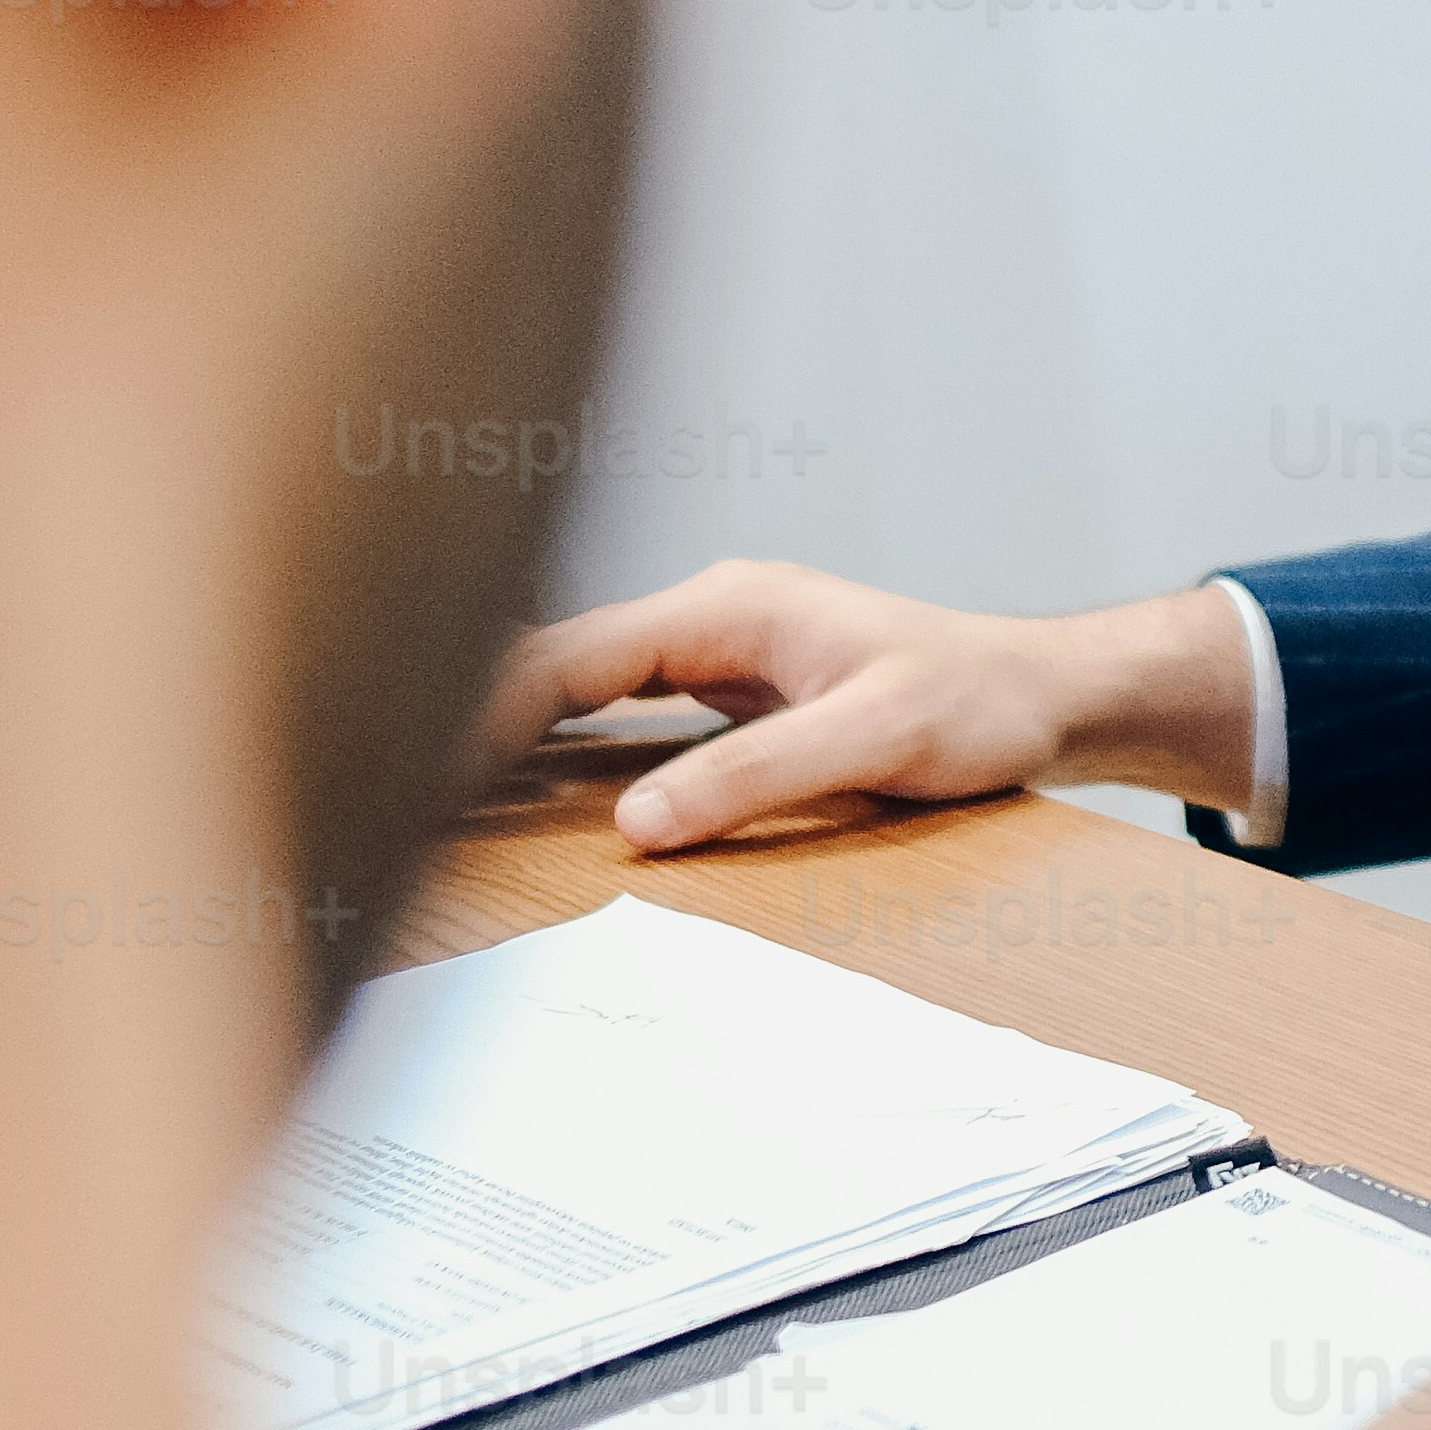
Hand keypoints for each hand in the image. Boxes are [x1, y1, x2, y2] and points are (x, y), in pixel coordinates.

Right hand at [472, 560, 1257, 847]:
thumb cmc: (978, 701)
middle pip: (556, 666)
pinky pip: (619, 715)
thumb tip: (638, 821)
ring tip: (425, 802)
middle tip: (386, 791)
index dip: (484, 711)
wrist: (1044, 693)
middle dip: (470, 717)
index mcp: (728, 607)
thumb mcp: (875, 740)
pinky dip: (563, 750)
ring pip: (579, 688)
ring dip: (509, 736)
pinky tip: (521, 796)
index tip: (419, 768)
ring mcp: (715, 654)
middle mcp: (709, 618)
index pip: (570, 656)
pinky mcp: (728, 695)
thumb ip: (757, 775)